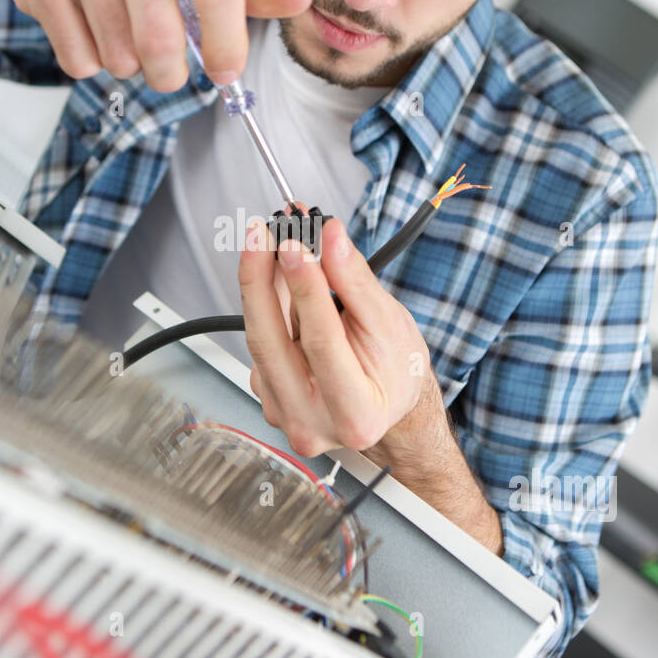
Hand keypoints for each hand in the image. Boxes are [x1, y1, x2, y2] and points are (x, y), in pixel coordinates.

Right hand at [0, 0, 311, 89]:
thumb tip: (300, 0)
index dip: (227, 46)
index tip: (226, 72)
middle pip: (162, 40)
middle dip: (168, 73)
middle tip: (167, 70)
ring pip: (119, 56)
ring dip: (125, 62)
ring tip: (117, 27)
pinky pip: (79, 58)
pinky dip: (88, 59)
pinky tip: (84, 23)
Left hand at [238, 216, 430, 457]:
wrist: (388, 405)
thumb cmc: (397, 371)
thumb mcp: (389, 323)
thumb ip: (355, 282)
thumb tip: (329, 237)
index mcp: (354, 415)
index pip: (320, 342)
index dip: (305, 288)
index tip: (294, 243)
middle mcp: (310, 424)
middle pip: (269, 343)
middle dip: (259, 279)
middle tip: (261, 233)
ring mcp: (282, 414)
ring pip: (261, 338)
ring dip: (263, 284)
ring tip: (274, 240)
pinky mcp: (266, 397)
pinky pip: (261, 342)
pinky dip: (268, 305)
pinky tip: (281, 280)